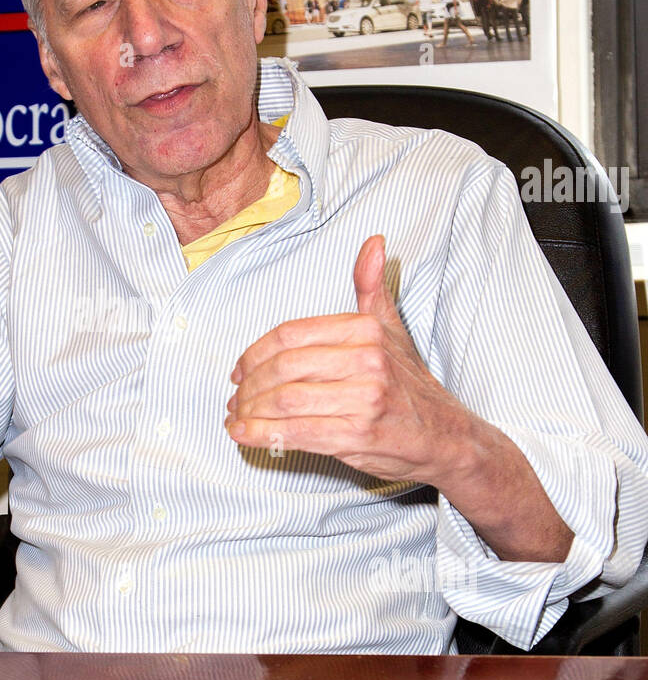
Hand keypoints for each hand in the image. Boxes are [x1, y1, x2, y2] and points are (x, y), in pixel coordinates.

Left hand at [224, 234, 467, 483]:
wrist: (445, 437)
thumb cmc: (410, 385)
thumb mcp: (391, 329)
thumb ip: (372, 288)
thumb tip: (373, 243)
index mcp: (365, 330)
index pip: (290, 334)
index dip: (255, 353)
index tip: (239, 370)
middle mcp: (366, 361)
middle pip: (283, 367)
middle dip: (249, 386)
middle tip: (235, 399)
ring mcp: (362, 399)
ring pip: (285, 400)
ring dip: (250, 412)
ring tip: (237, 419)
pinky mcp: (357, 435)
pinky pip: (297, 432)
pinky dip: (262, 434)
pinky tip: (243, 436)